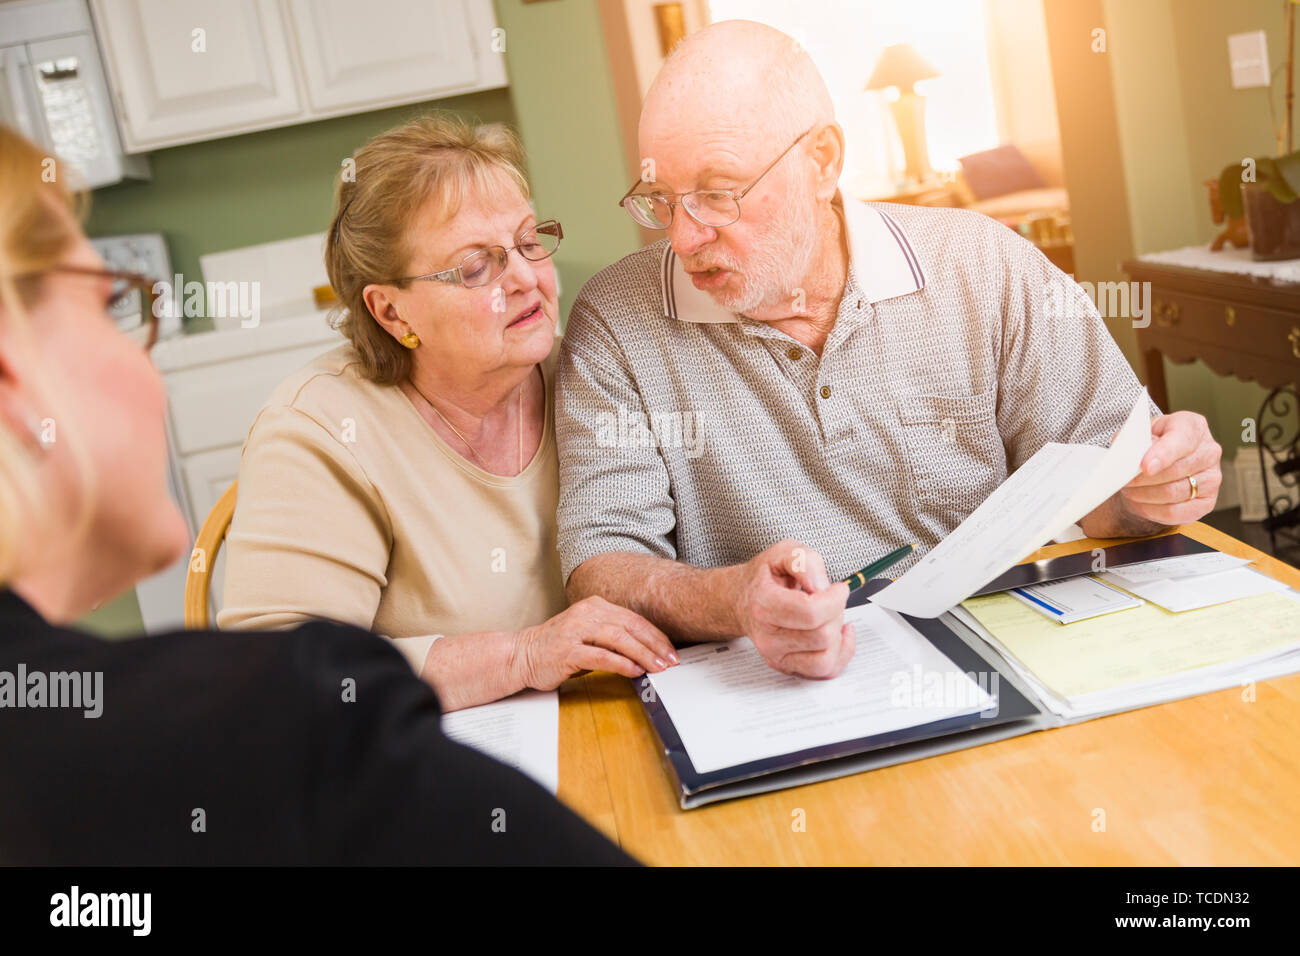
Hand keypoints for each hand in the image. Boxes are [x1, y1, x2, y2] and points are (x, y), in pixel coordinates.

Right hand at [513, 596, 677, 690]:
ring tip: (657, 667)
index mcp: (594, 605)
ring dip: (642, 653)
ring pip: (618, 638)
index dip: (655, 635)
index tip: (671, 650)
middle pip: (630, 626)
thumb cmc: (557, 647)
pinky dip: (621, 663)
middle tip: (671, 660)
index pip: (633, 618)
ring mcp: (575, 630)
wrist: (522, 655)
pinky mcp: (567, 650)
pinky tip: (634, 671)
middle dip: (654, 644)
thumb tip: (647, 651)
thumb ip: (613, 637)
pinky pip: (600, 655)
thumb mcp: (588, 634)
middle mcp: (586, 613)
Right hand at [729, 539, 853, 678]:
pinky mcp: (787, 667)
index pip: (811, 613)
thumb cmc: (764, 577)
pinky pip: (825, 671)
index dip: (835, 599)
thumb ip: (803, 561)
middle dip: (837, 614)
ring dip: (838, 635)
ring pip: (826, 659)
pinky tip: (838, 634)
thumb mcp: (783, 552)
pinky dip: (841, 654)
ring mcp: (776, 656)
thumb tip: (821, 586)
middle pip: (823, 636)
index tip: (838, 588)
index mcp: (764, 605)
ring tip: (831, 617)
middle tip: (831, 599)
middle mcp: (767, 636)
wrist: (742, 599)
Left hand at [1119, 411, 1221, 525]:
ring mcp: (1212, 479)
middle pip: (1175, 471)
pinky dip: (1152, 510)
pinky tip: (1140, 503)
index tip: (1144, 466)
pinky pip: (1176, 512)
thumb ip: (1134, 439)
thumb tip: (1126, 453)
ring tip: (1129, 490)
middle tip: (1123, 481)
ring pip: (1173, 493)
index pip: (1181, 440)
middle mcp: (1209, 452)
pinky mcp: (1206, 503)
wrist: (1161, 463)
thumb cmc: (1152, 444)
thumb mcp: (1141, 432)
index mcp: (1194, 427)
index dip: (1163, 454)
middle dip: (1143, 479)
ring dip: (1144, 495)